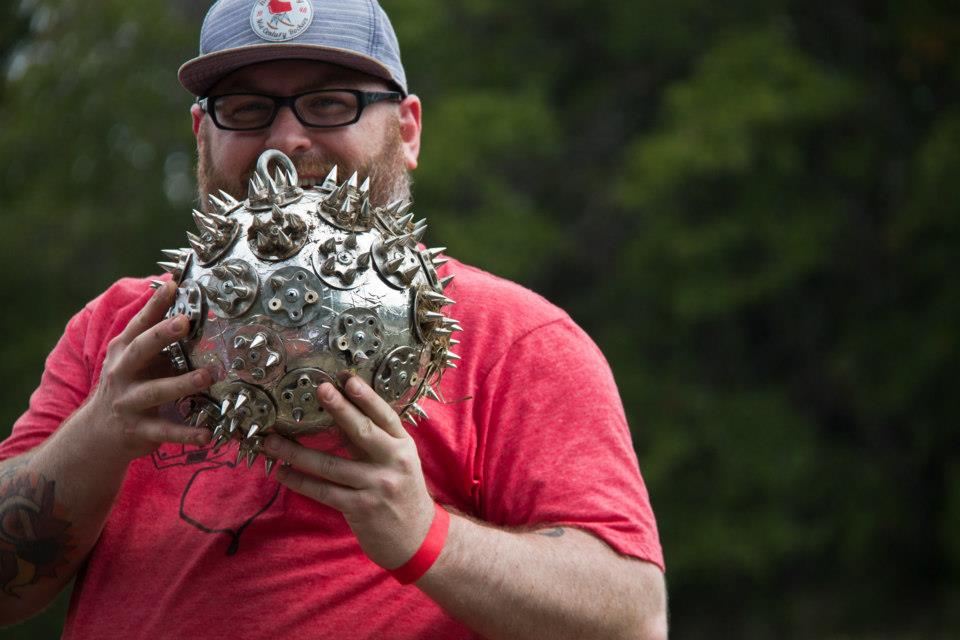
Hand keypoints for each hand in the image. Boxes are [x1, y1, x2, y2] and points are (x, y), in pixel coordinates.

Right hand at [85, 281, 212, 460]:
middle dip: (161, 335)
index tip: (173, 285)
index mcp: (124, 350)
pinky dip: (186, 433)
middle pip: (141, 349)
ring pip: (155, 391)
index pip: (139, 323)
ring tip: (207, 376)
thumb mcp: (135, 357)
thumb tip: (181, 299)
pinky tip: (207, 434)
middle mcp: (123, 372)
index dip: (155, 304)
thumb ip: (156, 334)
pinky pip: (165, 430)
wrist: (98, 433)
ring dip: (182, 383)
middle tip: (185, 322)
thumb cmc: (128, 384)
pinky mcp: (139, 429)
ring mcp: (129, 401)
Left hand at [263, 376, 435, 569]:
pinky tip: (282, 472)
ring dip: (296, 452)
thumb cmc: (402, 493)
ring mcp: (377, 486)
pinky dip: (300, 481)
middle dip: (340, 409)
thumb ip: (375, 440)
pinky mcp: (360, 509)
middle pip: (363, 431)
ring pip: (331, 464)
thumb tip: (341, 412)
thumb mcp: (398, 462)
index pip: (385, 416)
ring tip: (272, 441)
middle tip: (320, 389)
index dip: (367, 397)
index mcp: (403, 447)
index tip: (348, 378)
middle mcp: (393, 463)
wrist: (416, 539)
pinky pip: (324, 491)